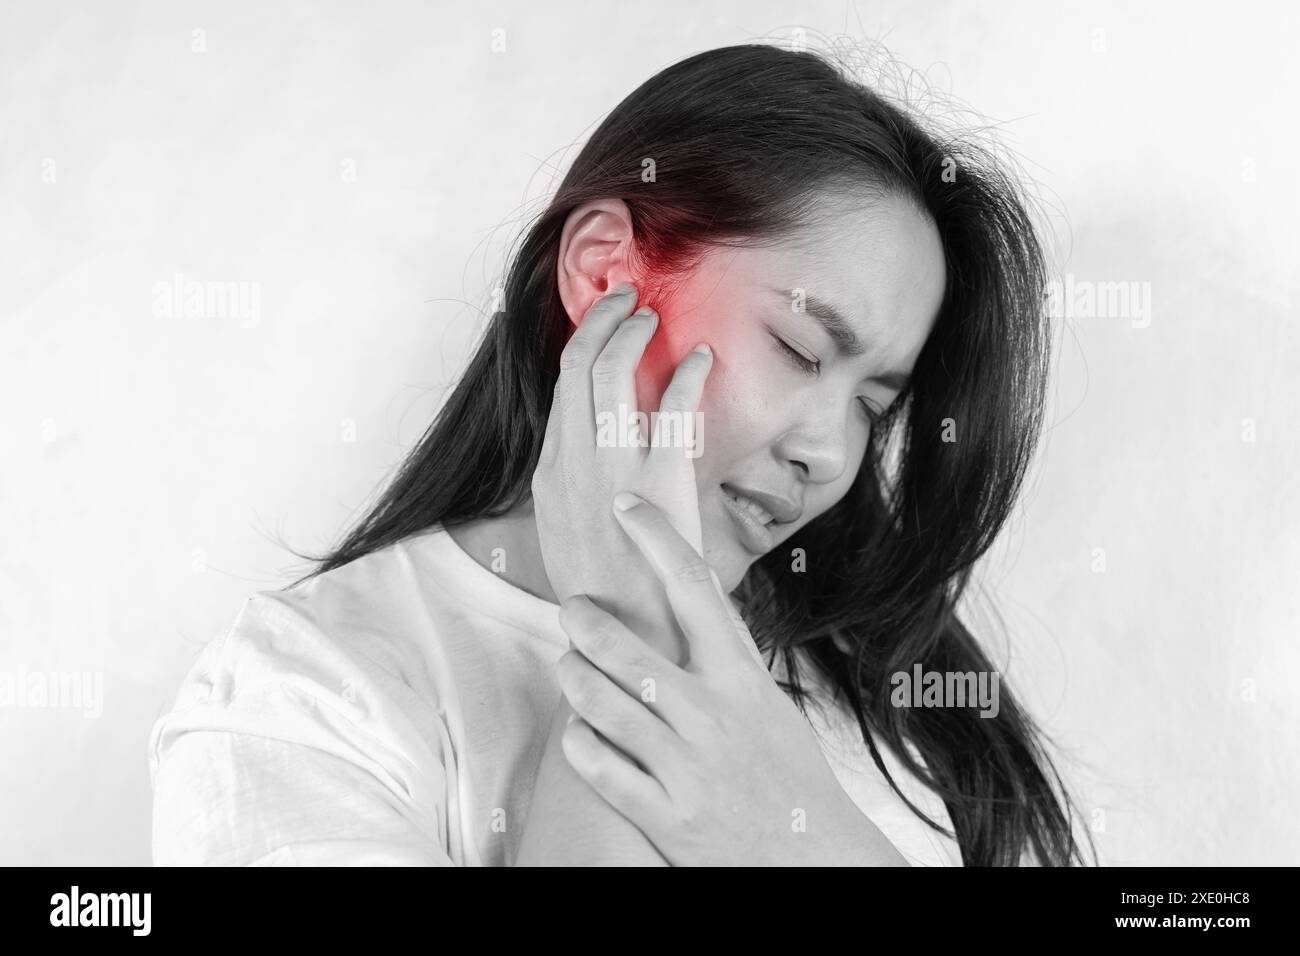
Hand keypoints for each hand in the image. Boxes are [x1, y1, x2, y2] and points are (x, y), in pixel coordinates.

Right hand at [531, 282, 711, 662]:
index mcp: (551, 470)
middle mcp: (575, 459)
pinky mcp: (660, 479)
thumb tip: (581, 449)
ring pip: (612, 369)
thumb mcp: (564, 532)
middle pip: (580, 363)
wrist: (628, 635)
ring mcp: (615, 466)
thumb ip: (571, 483)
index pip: (561, 385)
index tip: (602, 322)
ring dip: (633, 331)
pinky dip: (688, 372)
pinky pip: (672, 406)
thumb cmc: (604, 590)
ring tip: (652, 316)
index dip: (583, 342)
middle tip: (627, 298)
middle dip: (603, 318)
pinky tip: (701, 358)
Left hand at [553, 493, 910, 866]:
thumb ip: (723, 655)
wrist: (812, 858)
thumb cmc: (786, 772)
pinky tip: (580, 729)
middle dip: (585, 621)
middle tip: (572, 609)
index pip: (693, 586)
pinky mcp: (664, 815)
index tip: (625, 505)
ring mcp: (686, 767)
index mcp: (742, 678)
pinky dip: (580, 740)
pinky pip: (598, 765)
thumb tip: (686, 597)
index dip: (655, 537)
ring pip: (600, 702)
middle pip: (625, 648)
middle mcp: (712, 715)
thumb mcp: (765, 701)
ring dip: (572, 675)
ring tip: (567, 664)